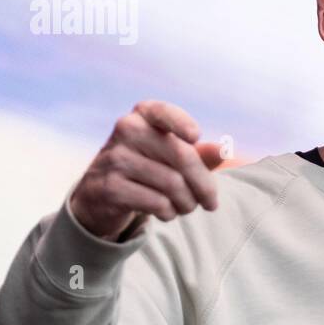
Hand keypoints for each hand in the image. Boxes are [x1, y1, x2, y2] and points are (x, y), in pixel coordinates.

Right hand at [69, 100, 225, 240]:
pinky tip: (167, 213)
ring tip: (187, 208)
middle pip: (182, 156)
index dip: (182, 123)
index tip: (195, 137)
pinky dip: (169, 212)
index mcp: (142, 116)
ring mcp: (115, 158)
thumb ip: (199, 154)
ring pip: (172, 184)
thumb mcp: (171, 158)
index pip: (163, 111)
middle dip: (204, 185)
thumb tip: (224, 150)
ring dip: (188, 203)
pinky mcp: (110, 187)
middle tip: (211, 203)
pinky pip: (157, 202)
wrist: (99, 196)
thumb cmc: (146, 171)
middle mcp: (126, 131)